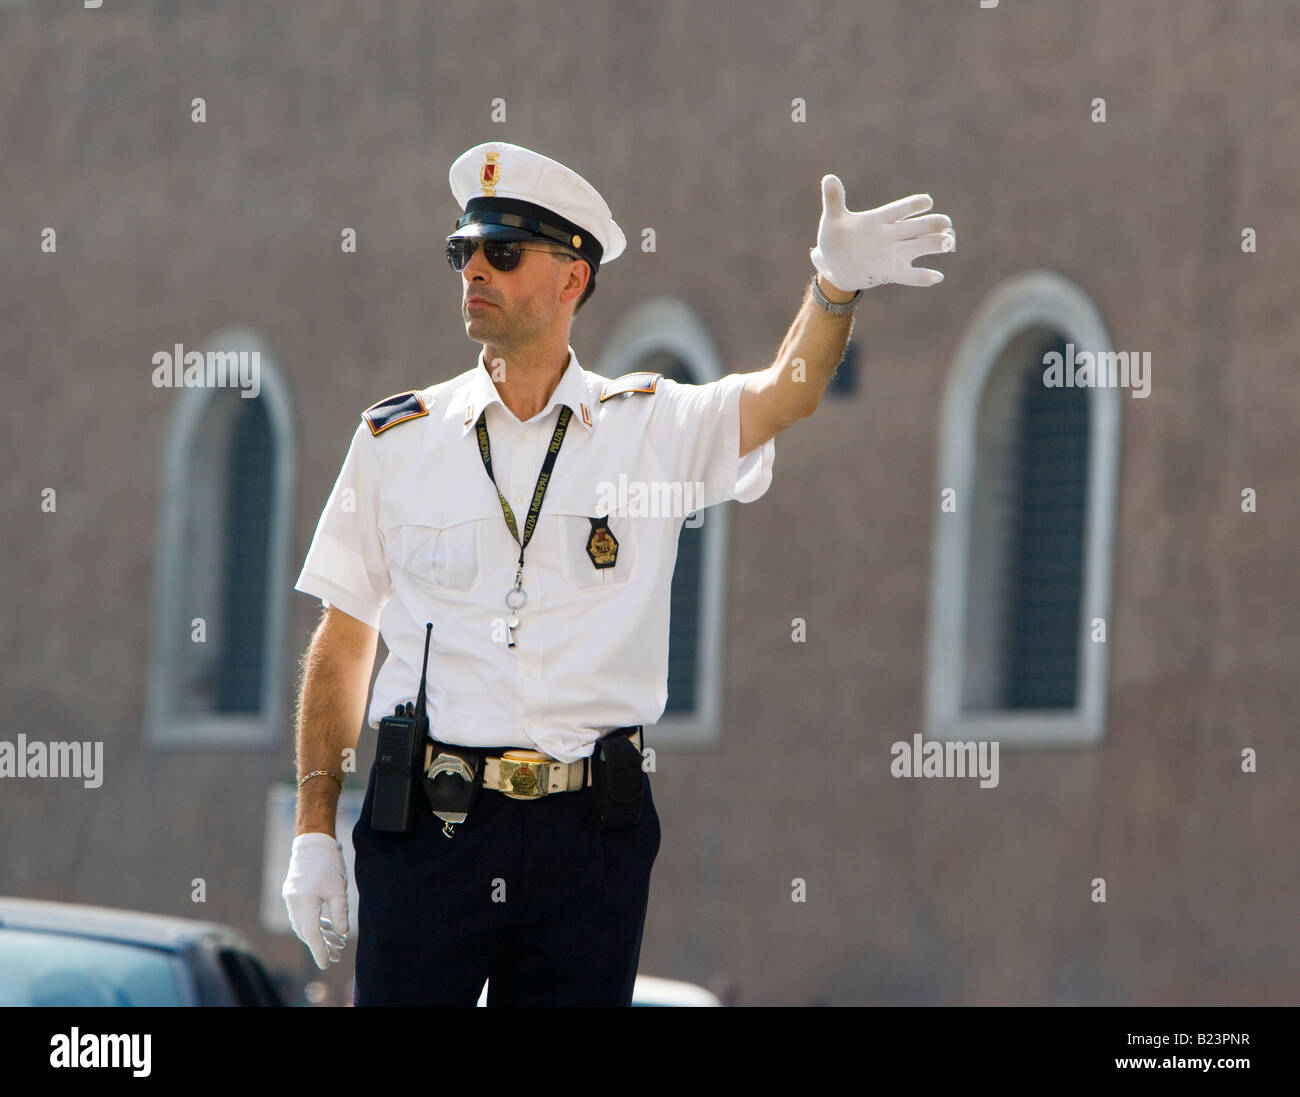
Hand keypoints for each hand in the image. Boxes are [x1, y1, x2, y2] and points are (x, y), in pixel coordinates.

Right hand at [282, 832, 349, 969]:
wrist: (313, 842)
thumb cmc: (328, 863)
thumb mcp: (338, 889)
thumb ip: (339, 913)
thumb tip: (340, 933)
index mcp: (305, 902)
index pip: (311, 933)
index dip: (319, 950)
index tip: (326, 963)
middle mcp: (294, 903)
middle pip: (305, 932)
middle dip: (319, 946)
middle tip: (335, 957)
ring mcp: (291, 898)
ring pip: (303, 925)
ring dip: (317, 936)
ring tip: (336, 945)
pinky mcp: (294, 894)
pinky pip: (302, 915)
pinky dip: (314, 923)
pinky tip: (327, 929)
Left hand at [810, 175, 954, 290]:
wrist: (833, 266)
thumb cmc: (834, 240)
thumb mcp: (832, 220)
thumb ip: (834, 200)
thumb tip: (829, 178)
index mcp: (879, 220)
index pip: (899, 210)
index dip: (912, 205)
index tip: (927, 201)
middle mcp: (891, 235)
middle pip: (917, 227)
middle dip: (932, 225)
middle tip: (946, 224)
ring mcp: (893, 254)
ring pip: (919, 247)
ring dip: (935, 244)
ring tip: (948, 243)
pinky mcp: (892, 272)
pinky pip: (910, 275)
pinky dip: (923, 277)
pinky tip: (937, 277)